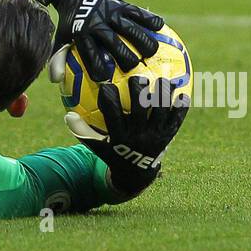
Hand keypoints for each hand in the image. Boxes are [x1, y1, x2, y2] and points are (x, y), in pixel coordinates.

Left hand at [32, 0, 162, 73]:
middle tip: (137, 70)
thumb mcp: (61, 38)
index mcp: (82, 35)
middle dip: (126, 58)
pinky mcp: (121, 4)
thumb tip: (54, 81)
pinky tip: (161, 28)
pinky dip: (149, 19)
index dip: (98, 68)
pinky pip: (137, 12)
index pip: (90, 55)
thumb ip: (59, 58)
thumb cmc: (71, 22)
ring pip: (129, 28)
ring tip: (154, 52)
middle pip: (114, 44)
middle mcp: (97, 24)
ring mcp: (110, 13)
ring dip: (143, 40)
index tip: (107, 81)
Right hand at [67, 75, 189, 200]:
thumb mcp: (96, 146)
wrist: (136, 174)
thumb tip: (67, 114)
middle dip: (139, 93)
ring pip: (161, 114)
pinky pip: (176, 121)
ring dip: (162, 97)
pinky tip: (182, 94)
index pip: (113, 117)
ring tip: (162, 80)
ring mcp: (155, 138)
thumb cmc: (112, 153)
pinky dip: (180, 109)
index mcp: (120, 138)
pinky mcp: (167, 137)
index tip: (106, 84)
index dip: (110, 101)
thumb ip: (82, 131)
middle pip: (140, 112)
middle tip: (136, 77)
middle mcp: (138, 137)